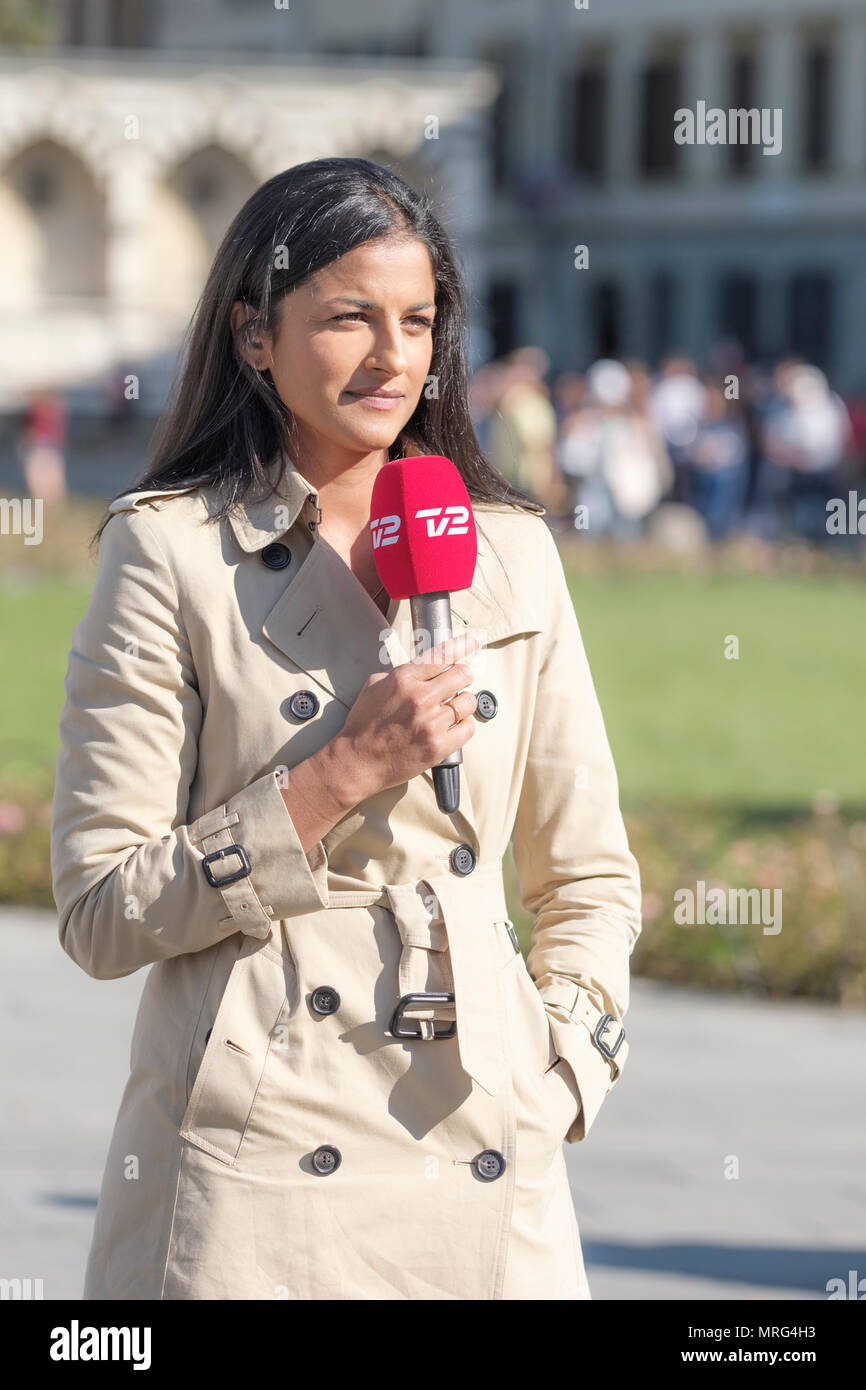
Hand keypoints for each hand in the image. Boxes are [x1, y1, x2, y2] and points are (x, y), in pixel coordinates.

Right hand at [337, 630, 481, 799]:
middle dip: (462, 677)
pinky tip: (452, 727)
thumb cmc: (364, 724)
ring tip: (448, 711)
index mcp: (404, 679)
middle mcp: (420, 698)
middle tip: (456, 684)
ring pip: (468, 701)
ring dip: (462, 703)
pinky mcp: (439, 746)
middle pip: (463, 674)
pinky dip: (464, 725)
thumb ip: (401, 673)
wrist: (358, 760)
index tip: (475, 639)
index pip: (443, 654)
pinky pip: (468, 728)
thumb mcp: (374, 685)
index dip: (464, 644)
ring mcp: (432, 723)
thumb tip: (424, 667)